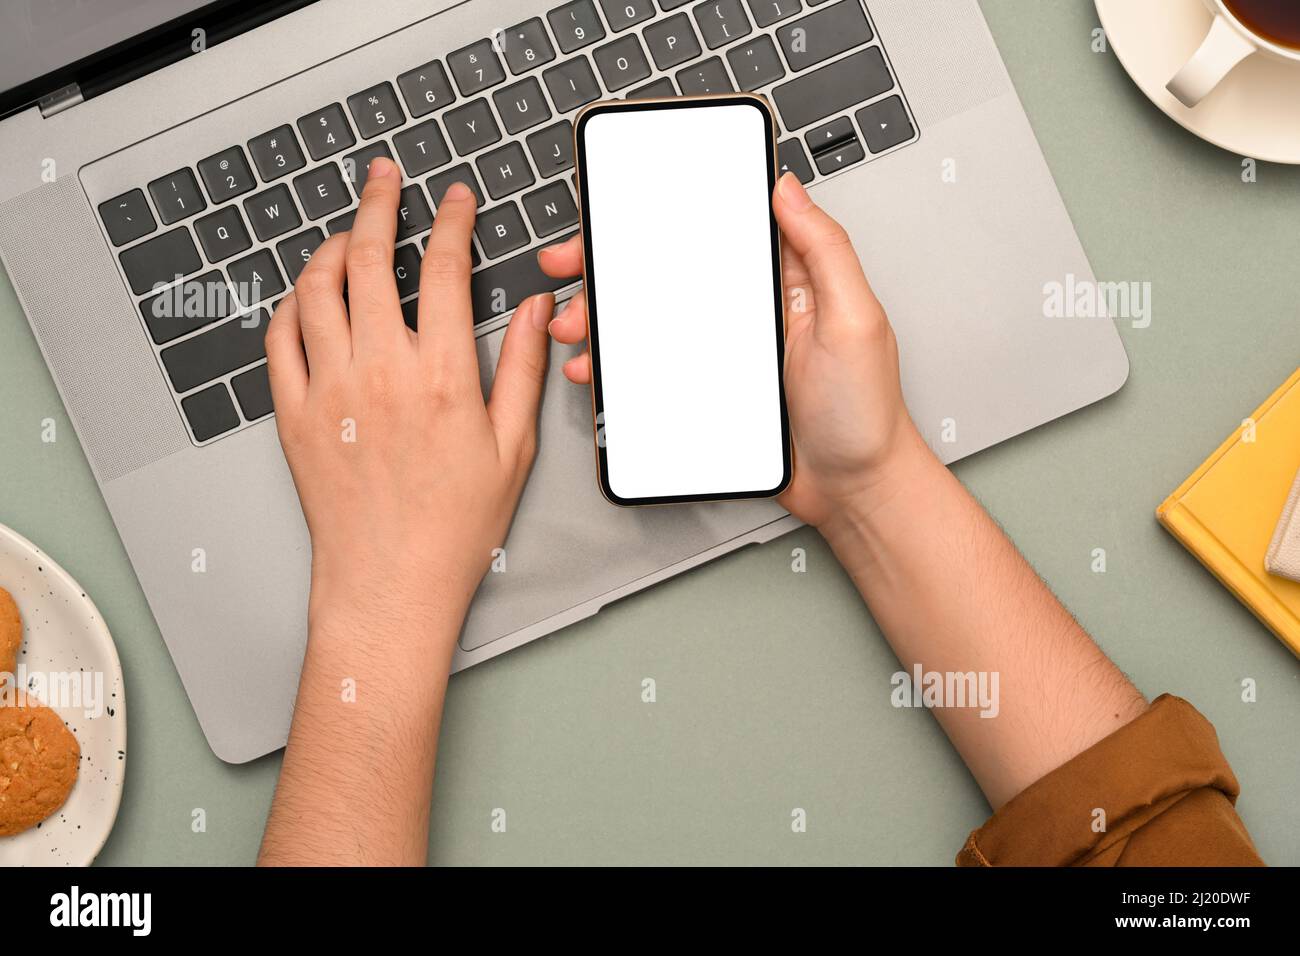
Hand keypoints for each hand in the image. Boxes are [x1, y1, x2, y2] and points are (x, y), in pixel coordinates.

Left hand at [265, 157, 554, 636]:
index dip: (450, 221)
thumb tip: (535, 311)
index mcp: (441, 376)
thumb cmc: (453, 527)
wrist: (389, 584)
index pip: (443, 269)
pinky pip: (279, 338)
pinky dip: (291, 303)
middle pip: (369, 258)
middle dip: (378, 204)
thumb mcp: (512, 447)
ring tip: (345, 232)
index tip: (454, 202)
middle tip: (384, 179)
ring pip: (316, 288)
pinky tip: (307, 296)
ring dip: (330, 246)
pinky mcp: (295, 414)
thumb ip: (522, 369)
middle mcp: (380, 371)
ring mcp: (330, 390)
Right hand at [538, 171, 925, 528]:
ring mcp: (725, 351)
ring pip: (651, 320)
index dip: (663, 213)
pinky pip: (654, 368)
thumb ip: (825, 250)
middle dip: (611, 263)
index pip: (715, 229)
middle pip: (669, 271)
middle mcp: (749, 309)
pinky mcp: (709, 388)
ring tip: (578, 326)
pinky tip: (597, 368)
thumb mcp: (855, 319)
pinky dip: (619, 366)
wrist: (853, 490)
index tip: (616, 207)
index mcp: (784, 280)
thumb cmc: (865, 411)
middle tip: (570, 262)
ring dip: (605, 316)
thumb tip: (788, 189)